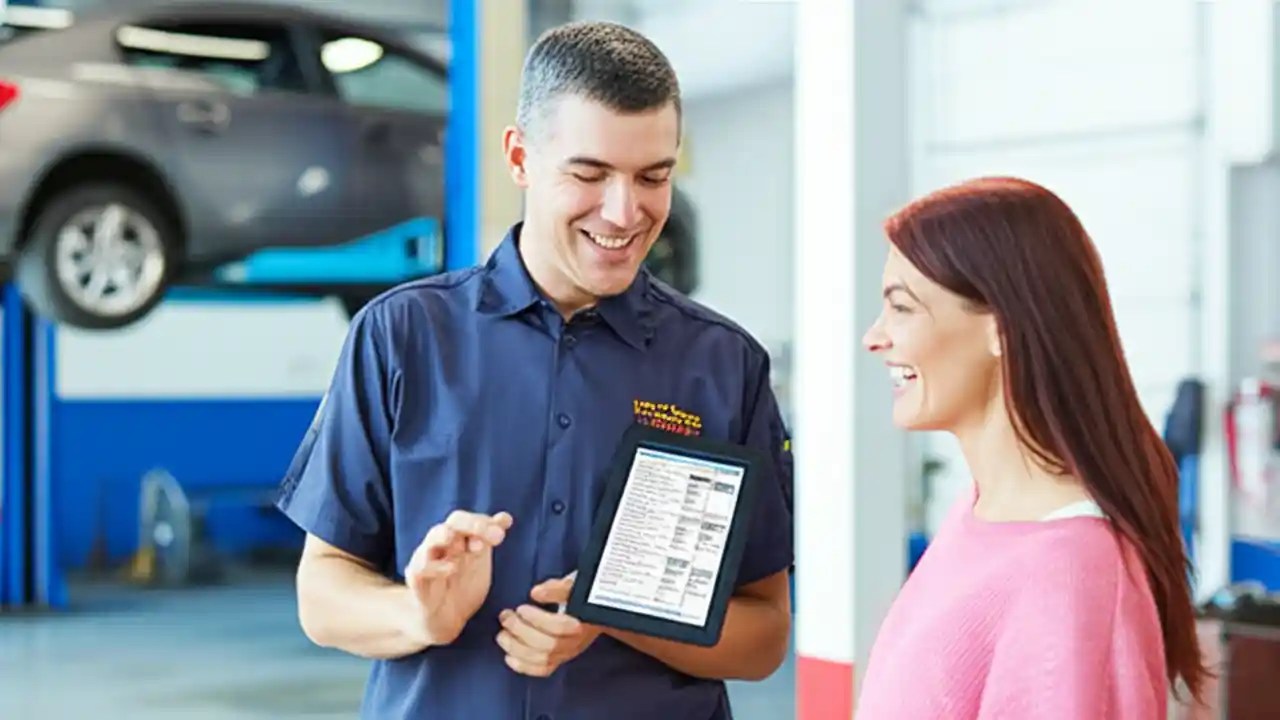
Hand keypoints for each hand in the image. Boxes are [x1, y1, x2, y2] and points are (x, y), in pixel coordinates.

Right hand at [404, 510, 513, 647]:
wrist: (443, 620)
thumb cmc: (461, 587)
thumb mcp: (479, 563)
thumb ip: (488, 541)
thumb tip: (505, 517)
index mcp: (459, 536)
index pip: (471, 519)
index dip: (487, 521)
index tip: (505, 525)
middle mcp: (442, 542)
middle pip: (455, 521)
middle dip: (476, 525)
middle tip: (497, 536)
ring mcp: (427, 557)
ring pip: (434, 537)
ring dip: (451, 535)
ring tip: (470, 544)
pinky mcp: (417, 578)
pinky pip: (422, 566)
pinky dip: (437, 566)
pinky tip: (452, 569)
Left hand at [497, 572, 600, 676]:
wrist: (594, 611)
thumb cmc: (581, 595)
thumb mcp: (573, 584)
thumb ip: (557, 588)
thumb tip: (536, 593)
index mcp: (582, 621)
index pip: (558, 627)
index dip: (536, 619)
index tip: (521, 608)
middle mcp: (575, 641)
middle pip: (548, 645)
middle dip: (521, 632)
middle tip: (505, 617)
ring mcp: (567, 653)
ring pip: (543, 659)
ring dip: (517, 649)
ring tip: (502, 635)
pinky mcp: (560, 661)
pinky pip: (542, 670)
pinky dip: (524, 666)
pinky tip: (509, 656)